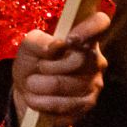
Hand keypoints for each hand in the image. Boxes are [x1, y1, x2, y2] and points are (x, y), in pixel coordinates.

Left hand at [11, 10, 110, 126]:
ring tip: (32, 83)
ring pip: (67, 84)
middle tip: (37, 67)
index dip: (90, 28)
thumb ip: (38, 41)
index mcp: (83, 37)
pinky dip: (43, 101)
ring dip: (41, 85)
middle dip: (49, 66)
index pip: (99, 23)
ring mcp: (95, 82)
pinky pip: (64, 104)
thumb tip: (56, 46)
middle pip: (78, 60)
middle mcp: (95, 58)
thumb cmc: (32, 62)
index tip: (70, 40)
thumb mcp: (27, 47)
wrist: (27, 92)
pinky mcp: (88, 103)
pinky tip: (38, 98)